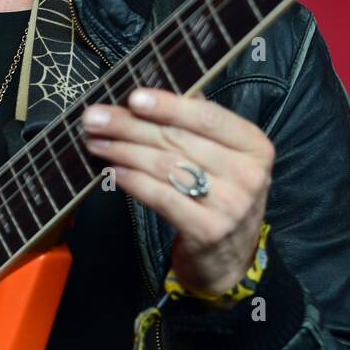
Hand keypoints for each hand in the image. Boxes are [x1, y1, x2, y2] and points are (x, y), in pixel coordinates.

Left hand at [81, 87, 273, 294]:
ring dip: (123, 151)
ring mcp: (230, 205)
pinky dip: (132, 181)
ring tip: (96, 142)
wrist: (231, 259)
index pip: (208, 117)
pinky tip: (111, 171)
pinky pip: (160, 197)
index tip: (132, 97)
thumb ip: (198, 122)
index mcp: (255, 146)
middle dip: (130, 126)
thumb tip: (155, 90)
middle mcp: (249, 174)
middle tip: (94, 118)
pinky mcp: (208, 231)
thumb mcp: (223, 156)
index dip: (168, 105)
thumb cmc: (219, 195)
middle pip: (178, 140)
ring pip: (165, 167)